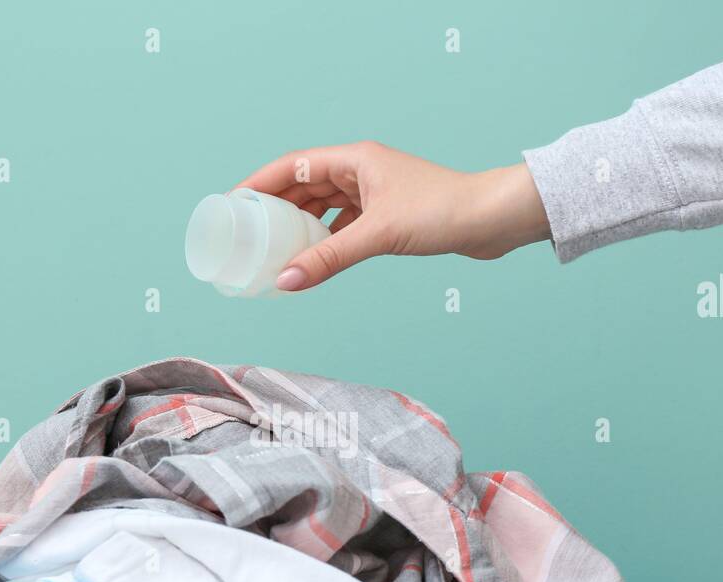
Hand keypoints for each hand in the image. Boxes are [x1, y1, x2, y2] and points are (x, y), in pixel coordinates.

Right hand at [233, 141, 551, 291]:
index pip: (291, 166)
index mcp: (355, 159)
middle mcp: (361, 170)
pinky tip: (313, 258)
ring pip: (323, 206)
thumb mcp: (378, 236)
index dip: (258, 184)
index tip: (231, 204)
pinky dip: (325, 240)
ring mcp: (374, 191)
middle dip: (274, 209)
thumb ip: (330, 259)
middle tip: (246, 233)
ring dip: (299, 226)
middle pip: (303, 186)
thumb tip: (286, 281)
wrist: (491, 220)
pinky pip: (342, 224)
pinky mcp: (387, 213)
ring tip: (273, 249)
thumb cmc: (444, 211)